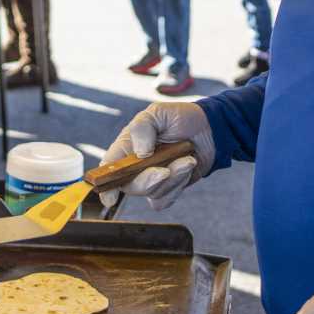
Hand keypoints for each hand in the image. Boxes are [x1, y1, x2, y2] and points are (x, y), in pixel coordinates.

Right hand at [100, 101, 214, 208]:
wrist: (208, 129)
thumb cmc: (178, 118)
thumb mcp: (157, 113)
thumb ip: (142, 128)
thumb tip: (140, 153)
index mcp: (125, 148)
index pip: (108, 168)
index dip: (104, 184)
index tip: (111, 197)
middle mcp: (134, 167)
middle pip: (130, 186)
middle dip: (148, 180)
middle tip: (165, 170)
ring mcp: (151, 179)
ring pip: (151, 192)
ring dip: (172, 177)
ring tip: (186, 159)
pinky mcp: (167, 189)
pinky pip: (165, 200)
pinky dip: (178, 185)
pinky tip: (186, 167)